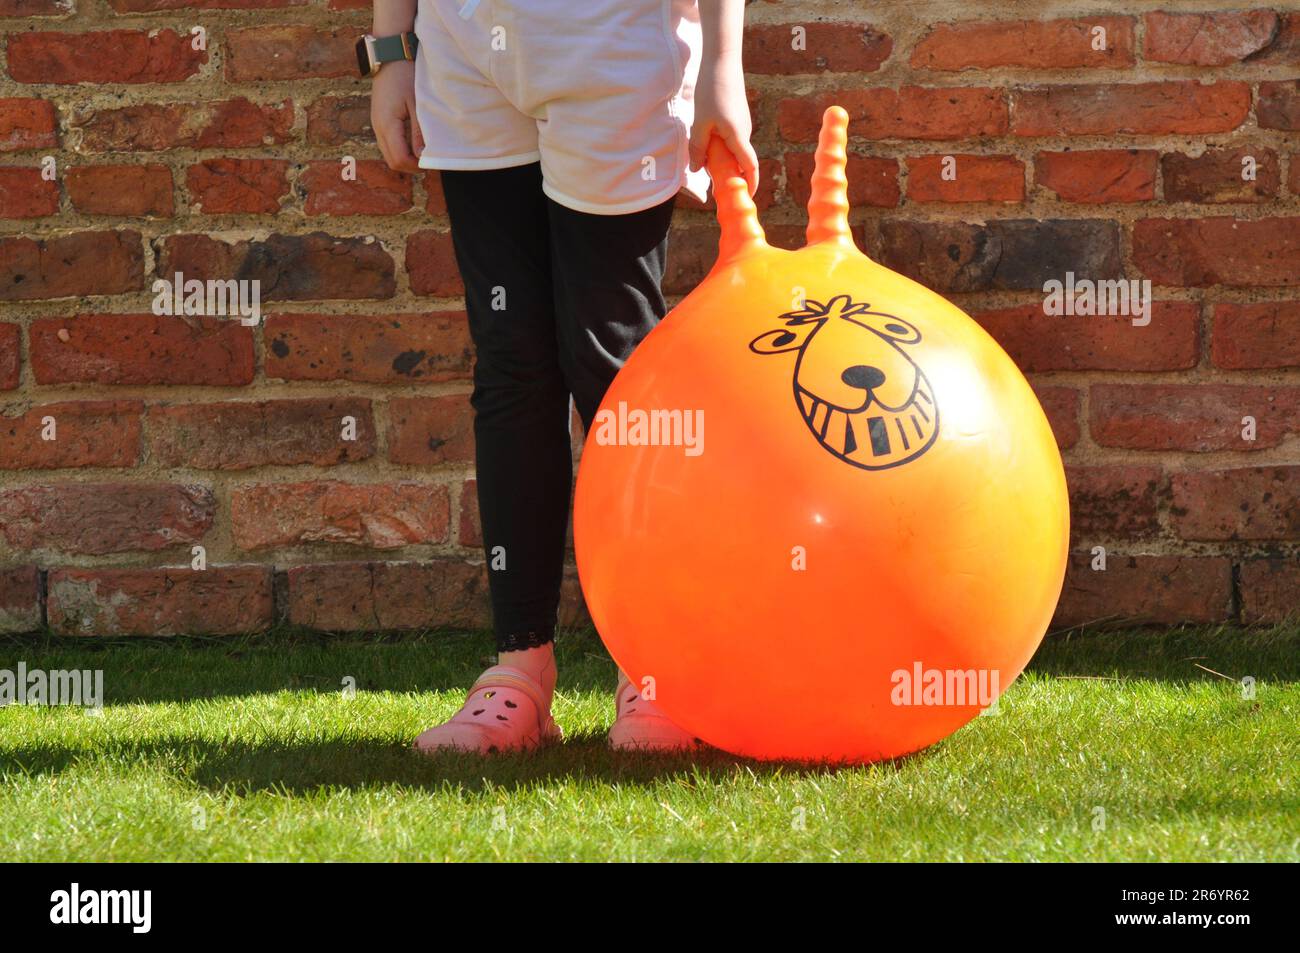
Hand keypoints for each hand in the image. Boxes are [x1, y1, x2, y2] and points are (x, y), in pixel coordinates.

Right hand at [371, 60, 423, 172]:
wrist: (390, 55)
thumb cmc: (406, 75)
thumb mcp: (417, 104)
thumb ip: (419, 132)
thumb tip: (423, 156)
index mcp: (387, 124)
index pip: (399, 159)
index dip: (416, 166)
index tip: (432, 162)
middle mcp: (377, 127)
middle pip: (392, 161)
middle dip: (411, 166)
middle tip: (430, 161)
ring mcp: (376, 123)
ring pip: (389, 153)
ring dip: (406, 158)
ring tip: (424, 152)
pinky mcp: (378, 119)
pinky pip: (388, 143)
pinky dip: (401, 149)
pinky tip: (415, 143)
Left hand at [688, 56, 758, 196]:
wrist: (722, 62)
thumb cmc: (712, 91)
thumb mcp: (700, 123)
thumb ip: (698, 148)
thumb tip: (697, 170)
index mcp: (738, 137)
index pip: (749, 167)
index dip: (750, 184)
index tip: (746, 198)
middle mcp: (745, 132)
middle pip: (740, 161)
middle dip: (730, 175)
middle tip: (714, 187)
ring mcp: (742, 124)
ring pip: (734, 149)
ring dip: (723, 159)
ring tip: (706, 164)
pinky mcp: (737, 117)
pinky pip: (732, 139)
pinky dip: (722, 147)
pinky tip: (707, 143)